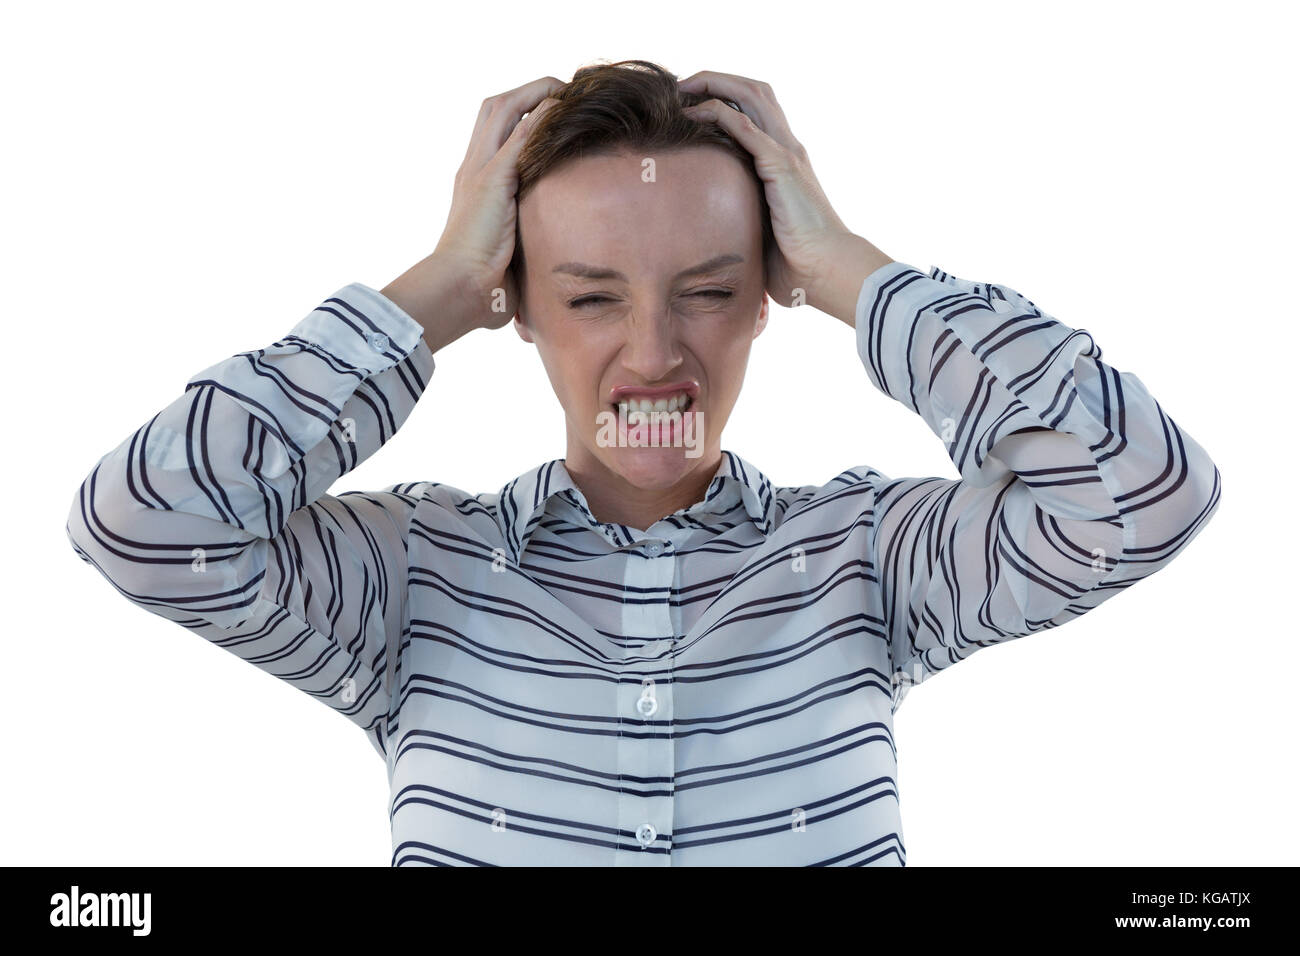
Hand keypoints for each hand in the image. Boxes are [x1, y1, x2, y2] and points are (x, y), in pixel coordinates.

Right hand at [383, 76, 562, 348]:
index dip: (522, 114)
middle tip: (564, 92)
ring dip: (537, 92)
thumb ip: (519, 262)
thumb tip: (535, 305)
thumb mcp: (505, 266)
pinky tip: (565, 107)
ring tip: (568, 90)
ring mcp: (480, 170)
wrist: (457, 293)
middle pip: (494, 107)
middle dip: (530, 91)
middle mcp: (473, 169)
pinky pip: (521, 133)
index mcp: (475, 186)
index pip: (494, 132)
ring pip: (504, 107)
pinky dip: (543, 115)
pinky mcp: (493, 179)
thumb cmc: (479, 292)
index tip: (554, 113)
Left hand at [678, 71, 891, 324]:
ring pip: (750, 96)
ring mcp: (786, 153)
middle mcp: (788, 148)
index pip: (758, 111)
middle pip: (754, 92)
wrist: (827, 270)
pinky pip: (746, 127)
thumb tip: (715, 239)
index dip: (727, 97)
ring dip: (715, 84)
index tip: (691, 104)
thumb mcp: (763, 233)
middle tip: (682, 86)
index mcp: (785, 161)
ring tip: (682, 88)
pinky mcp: (780, 166)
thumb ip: (744, 220)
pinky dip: (717, 114)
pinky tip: (692, 115)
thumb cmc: (799, 264)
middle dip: (717, 80)